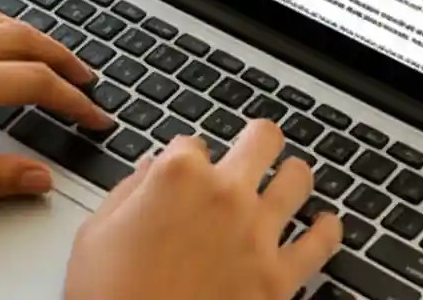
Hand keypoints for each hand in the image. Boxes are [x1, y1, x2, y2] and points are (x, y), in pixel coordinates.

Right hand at [66, 121, 342, 299]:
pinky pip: (322, 241)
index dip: (188, 156)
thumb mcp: (96, 233)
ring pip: (298, 178)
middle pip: (262, 139)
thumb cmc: (109, 297)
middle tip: (256, 150)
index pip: (193, 142)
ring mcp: (257, 233)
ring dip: (292, 176)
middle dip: (257, 142)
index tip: (187, 170)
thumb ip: (129, 192)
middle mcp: (224, 194)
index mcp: (176, 176)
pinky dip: (326, 229)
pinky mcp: (280, 277)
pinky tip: (324, 224)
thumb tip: (149, 170)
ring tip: (289, 179)